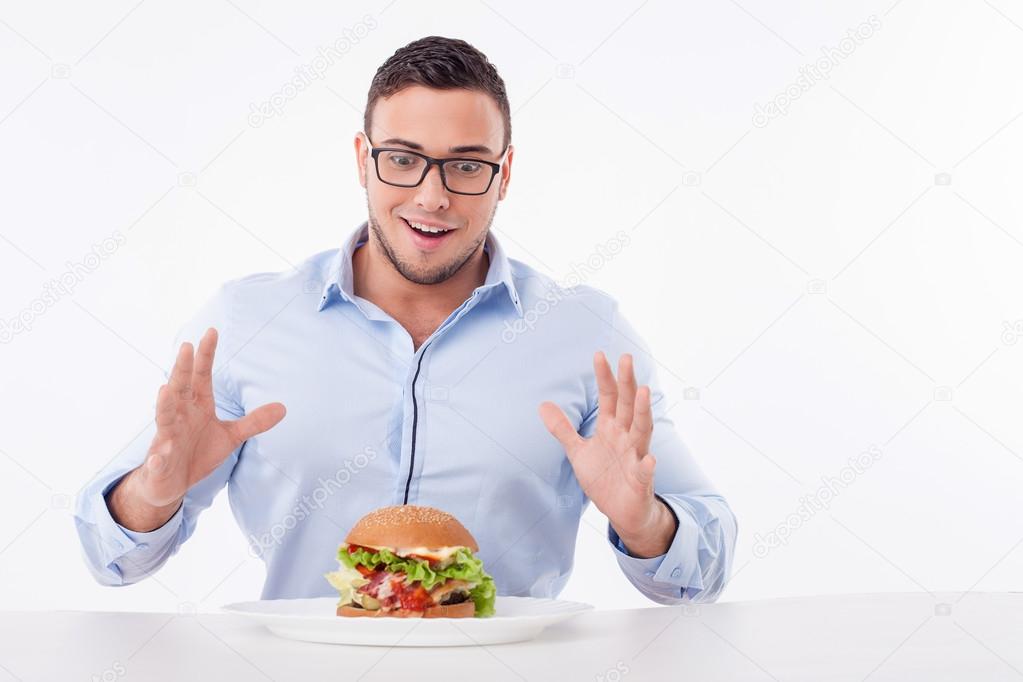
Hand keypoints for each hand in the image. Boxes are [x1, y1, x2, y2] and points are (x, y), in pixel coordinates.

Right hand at [109, 328, 285, 529]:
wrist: (171, 483)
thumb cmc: (198, 452)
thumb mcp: (231, 436)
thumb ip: (254, 421)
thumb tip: (284, 408)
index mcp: (197, 406)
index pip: (202, 376)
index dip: (206, 355)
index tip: (212, 331)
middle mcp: (180, 415)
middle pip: (180, 388)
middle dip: (182, 369)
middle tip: (186, 346)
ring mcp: (167, 437)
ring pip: (164, 417)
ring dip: (164, 404)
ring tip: (164, 389)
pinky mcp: (160, 462)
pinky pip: (158, 459)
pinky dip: (159, 457)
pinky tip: (159, 456)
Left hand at [539, 351, 661, 542]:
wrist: (622, 511)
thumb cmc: (604, 477)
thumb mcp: (577, 451)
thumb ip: (562, 429)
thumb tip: (542, 405)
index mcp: (611, 428)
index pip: (609, 397)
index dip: (604, 377)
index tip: (599, 354)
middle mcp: (626, 437)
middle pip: (627, 405)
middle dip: (627, 382)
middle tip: (627, 358)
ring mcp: (636, 457)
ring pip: (642, 430)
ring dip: (643, 411)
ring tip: (643, 391)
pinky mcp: (641, 480)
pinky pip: (646, 471)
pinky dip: (648, 465)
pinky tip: (650, 459)